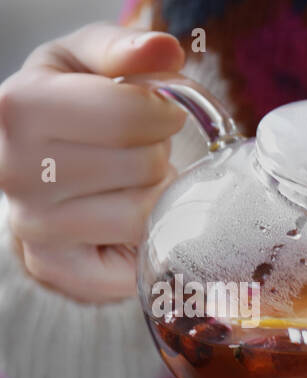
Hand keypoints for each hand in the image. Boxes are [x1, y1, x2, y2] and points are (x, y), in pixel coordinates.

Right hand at [0, 24, 186, 302]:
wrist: (35, 164)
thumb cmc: (69, 106)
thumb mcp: (87, 61)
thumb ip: (126, 49)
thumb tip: (164, 49)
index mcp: (18, 108)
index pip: (132, 115)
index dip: (161, 113)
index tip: (154, 114)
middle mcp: (14, 172)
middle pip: (144, 166)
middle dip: (154, 155)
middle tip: (131, 153)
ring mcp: (33, 228)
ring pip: (146, 214)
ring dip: (152, 197)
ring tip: (125, 184)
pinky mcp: (58, 270)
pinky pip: (138, 263)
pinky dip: (145, 241)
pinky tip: (123, 222)